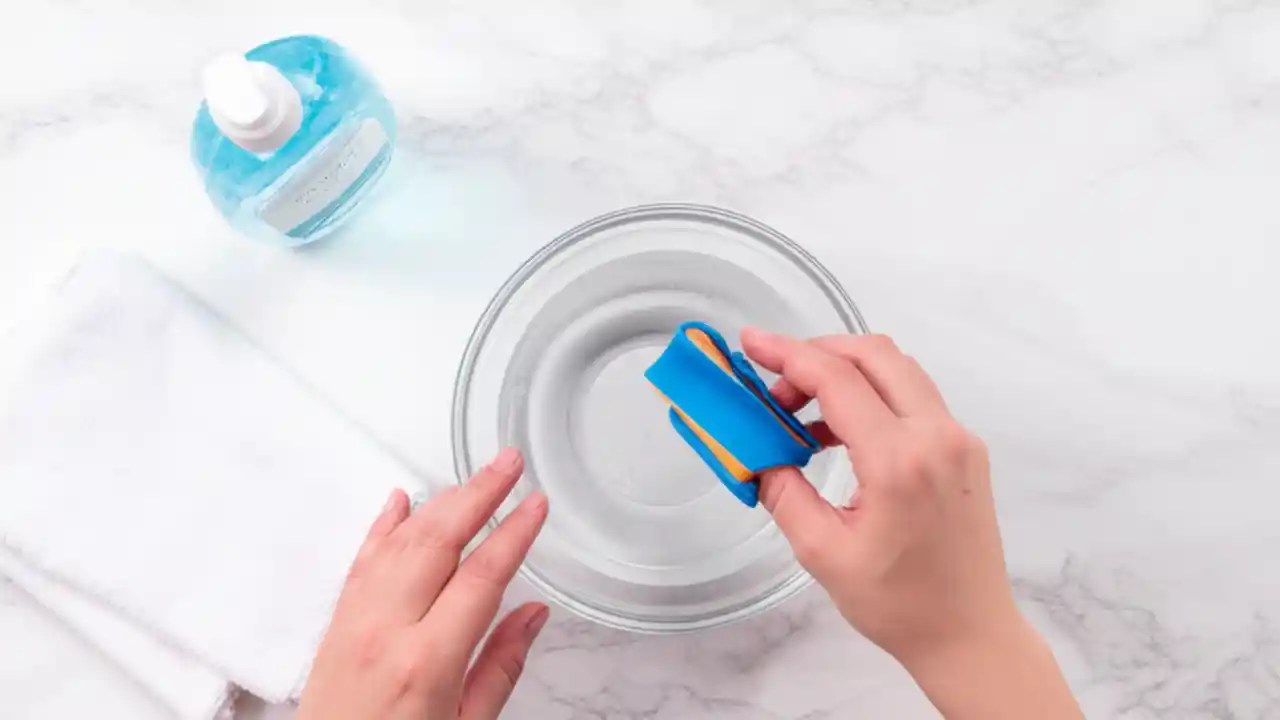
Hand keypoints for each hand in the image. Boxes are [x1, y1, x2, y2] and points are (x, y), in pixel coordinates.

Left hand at [298, 448, 547, 719]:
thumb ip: (500, 668)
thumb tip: (533, 614)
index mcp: (426, 662)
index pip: (480, 577)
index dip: (514, 535)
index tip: (536, 505)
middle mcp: (384, 632)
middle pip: (437, 542)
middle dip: (478, 495)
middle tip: (508, 463)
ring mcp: (353, 624)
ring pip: (399, 542)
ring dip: (440, 501)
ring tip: (474, 477)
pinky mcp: (335, 625)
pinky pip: (361, 561)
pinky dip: (384, 526)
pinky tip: (401, 501)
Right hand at [741, 328, 1079, 719]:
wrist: (970, 634)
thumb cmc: (901, 605)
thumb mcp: (823, 553)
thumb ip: (784, 493)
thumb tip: (757, 454)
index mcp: (899, 462)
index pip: (838, 379)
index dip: (788, 354)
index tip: (751, 343)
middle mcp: (937, 437)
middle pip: (873, 355)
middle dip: (816, 354)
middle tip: (774, 381)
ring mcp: (958, 440)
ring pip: (896, 370)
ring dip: (845, 374)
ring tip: (798, 412)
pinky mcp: (964, 450)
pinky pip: (913, 398)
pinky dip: (871, 396)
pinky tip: (836, 432)